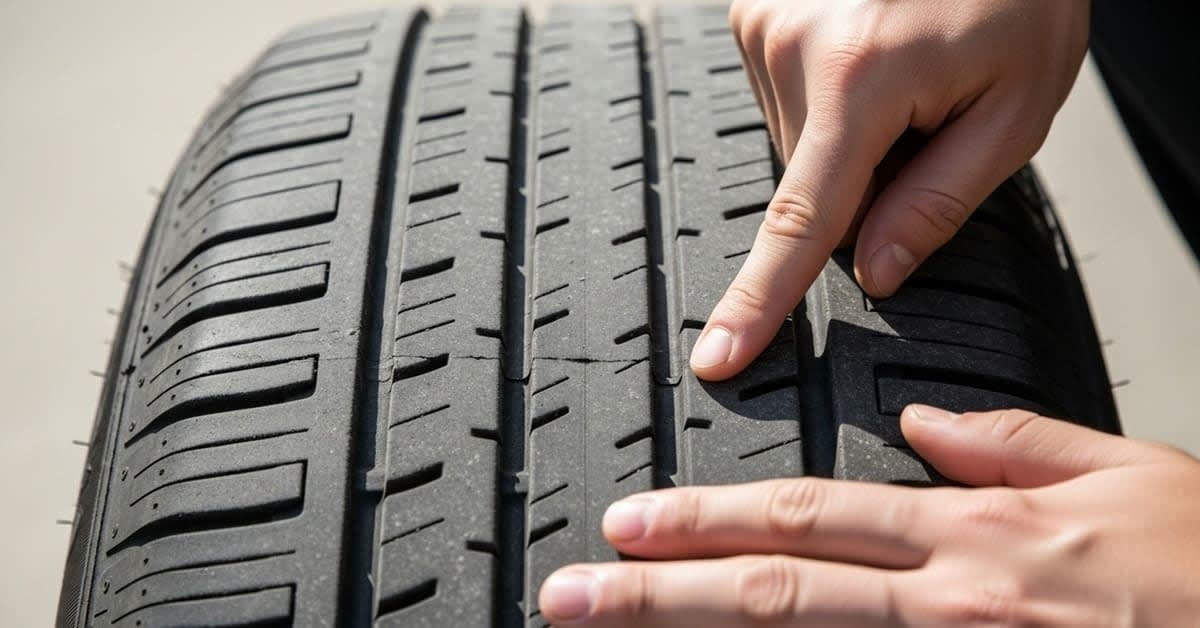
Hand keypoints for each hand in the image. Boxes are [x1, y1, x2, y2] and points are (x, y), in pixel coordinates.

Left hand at [539, 406, 1199, 625]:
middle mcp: (950, 599)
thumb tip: (923, 426)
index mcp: (974, 529)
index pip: (805, 514)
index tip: (630, 521)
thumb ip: (1009, 439)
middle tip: (571, 595)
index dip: (703, 516)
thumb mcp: (1122, 473)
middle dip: (655, 591)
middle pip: (771, 587)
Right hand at [690, 0, 1089, 379]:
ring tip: (900, 74)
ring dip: (846, 138)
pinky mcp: (753, 13)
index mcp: (859, 77)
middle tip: (927, 116)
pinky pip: (782, 101)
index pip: (802, 223)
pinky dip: (826, 102)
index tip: (719, 357)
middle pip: (812, 185)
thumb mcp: (1015, 105)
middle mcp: (791, 45)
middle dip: (867, 179)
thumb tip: (874, 273)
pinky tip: (867, 58)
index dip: (761, 302)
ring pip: (796, 146)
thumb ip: (938, 201)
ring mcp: (762, 22)